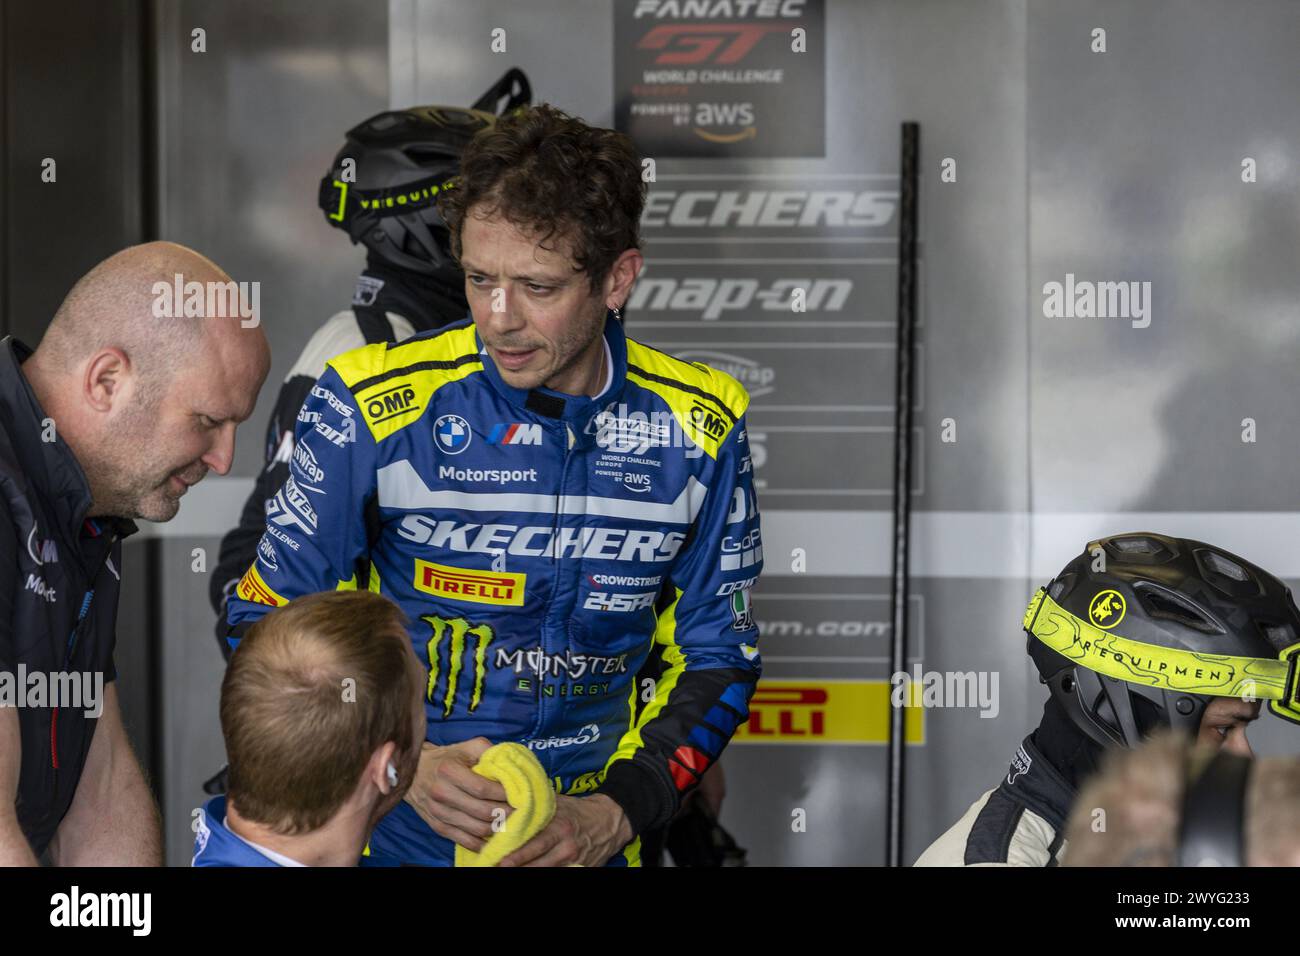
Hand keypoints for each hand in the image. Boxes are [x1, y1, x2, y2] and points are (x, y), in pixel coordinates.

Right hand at [402, 737, 509, 851]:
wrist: (415, 772)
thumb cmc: (447, 758)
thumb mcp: (467, 747)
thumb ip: (489, 752)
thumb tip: (511, 766)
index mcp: (449, 771)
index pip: (483, 789)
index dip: (504, 794)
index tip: (519, 793)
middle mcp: (441, 793)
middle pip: (482, 811)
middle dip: (506, 812)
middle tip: (521, 810)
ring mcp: (438, 813)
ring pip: (476, 828)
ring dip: (498, 828)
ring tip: (511, 822)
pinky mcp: (437, 826)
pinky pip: (464, 841)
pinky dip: (482, 843)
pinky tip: (494, 838)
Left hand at [499, 793, 632, 867]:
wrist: (610, 820)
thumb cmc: (579, 810)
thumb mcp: (559, 803)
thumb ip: (536, 806)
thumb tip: (509, 805)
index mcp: (561, 828)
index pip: (536, 844)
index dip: (518, 854)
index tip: (501, 859)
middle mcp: (567, 848)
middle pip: (539, 864)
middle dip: (519, 867)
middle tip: (500, 868)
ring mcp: (574, 862)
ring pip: (547, 871)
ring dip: (529, 870)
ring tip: (510, 870)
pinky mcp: (580, 869)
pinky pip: (560, 874)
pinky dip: (546, 872)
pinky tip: (531, 870)